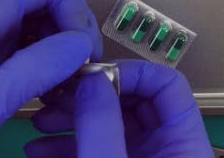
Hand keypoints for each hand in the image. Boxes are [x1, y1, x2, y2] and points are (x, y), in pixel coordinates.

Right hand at [25, 60, 213, 157]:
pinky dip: (66, 147)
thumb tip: (92, 80)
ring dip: (70, 120)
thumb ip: (103, 127)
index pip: (167, 85)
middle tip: (58, 94)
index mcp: (184, 145)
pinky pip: (95, 150)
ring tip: (39, 120)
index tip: (92, 77)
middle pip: (131, 102)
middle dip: (88, 96)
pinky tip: (38, 149)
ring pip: (108, 127)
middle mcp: (166, 150)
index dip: (128, 74)